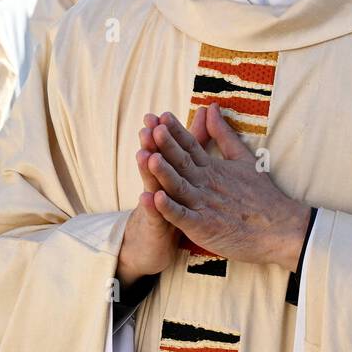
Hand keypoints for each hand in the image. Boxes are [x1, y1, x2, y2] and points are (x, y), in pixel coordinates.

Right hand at [117, 112, 183, 286]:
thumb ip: (198, 140)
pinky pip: (161, 217)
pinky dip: (155, 207)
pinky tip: (149, 197)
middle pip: (161, 163)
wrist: (154, 243)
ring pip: (157, 186)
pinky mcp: (162, 227)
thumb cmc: (176, 203)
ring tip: (144, 155)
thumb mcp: (190, 170)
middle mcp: (165, 185)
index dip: (169, 133)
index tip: (162, 114)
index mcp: (177, 171)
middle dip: (154, 146)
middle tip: (147, 126)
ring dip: (150, 171)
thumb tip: (206, 109)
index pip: (174, 148)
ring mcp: (161, 206)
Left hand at [146, 104, 309, 270]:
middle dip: (165, 145)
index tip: (161, 116)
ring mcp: (204, 205)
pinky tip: (155, 198)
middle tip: (150, 127)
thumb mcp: (243, 158)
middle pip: (181, 162)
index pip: (191, 145)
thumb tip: (212, 107)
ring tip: (147, 156)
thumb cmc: (262, 195)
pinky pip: (183, 216)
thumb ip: (223, 134)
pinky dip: (169, 208)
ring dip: (163, 172)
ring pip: (179, 186)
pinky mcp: (204, 227)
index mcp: (213, 167)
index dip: (175, 131)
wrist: (280, 229)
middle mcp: (206, 183)